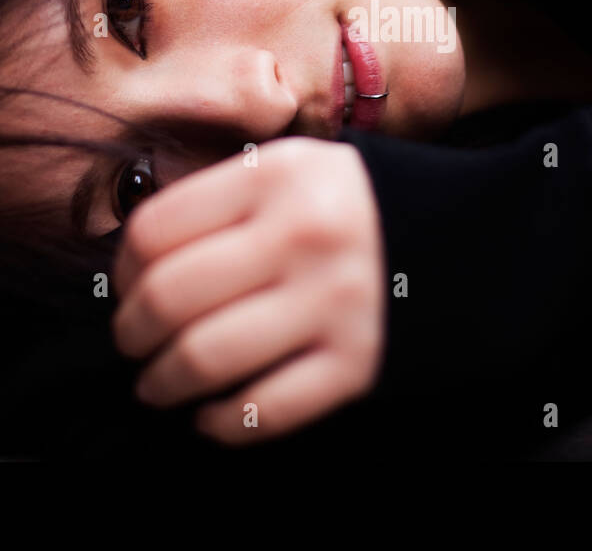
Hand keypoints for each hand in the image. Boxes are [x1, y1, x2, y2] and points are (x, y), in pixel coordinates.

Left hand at [111, 136, 386, 445]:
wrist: (470, 238)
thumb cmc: (353, 208)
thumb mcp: (294, 169)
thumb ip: (221, 200)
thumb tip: (134, 265)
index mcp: (277, 177)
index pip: (155, 230)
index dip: (121, 270)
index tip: (127, 288)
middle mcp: (304, 235)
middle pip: (168, 296)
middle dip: (132, 332)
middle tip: (134, 342)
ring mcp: (334, 302)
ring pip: (204, 357)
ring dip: (161, 382)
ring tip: (157, 384)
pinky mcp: (359, 363)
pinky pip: (262, 409)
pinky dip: (219, 422)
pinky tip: (210, 414)